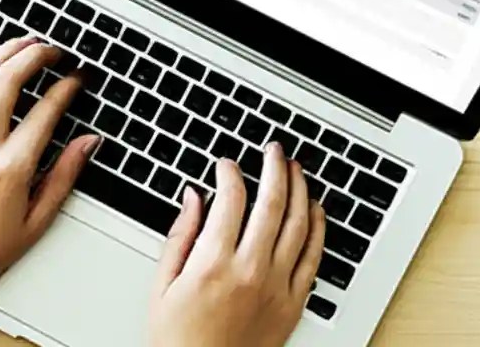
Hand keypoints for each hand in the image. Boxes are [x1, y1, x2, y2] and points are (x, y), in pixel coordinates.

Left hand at [0, 37, 99, 346]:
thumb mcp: (35, 222)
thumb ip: (64, 176)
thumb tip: (88, 143)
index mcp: (11, 170)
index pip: (46, 111)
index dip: (67, 87)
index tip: (77, 79)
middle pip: (9, 80)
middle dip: (36, 55)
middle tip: (53, 51)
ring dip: (3, 53)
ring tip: (23, 43)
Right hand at [149, 145, 325, 346]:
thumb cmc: (179, 342)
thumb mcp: (162, 287)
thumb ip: (179, 237)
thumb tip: (192, 198)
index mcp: (213, 263)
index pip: (230, 199)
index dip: (230, 172)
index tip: (227, 164)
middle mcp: (250, 270)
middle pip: (272, 203)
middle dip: (274, 167)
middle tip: (273, 151)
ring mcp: (277, 286)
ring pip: (299, 224)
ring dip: (300, 190)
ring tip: (296, 169)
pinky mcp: (294, 303)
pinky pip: (314, 256)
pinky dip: (317, 227)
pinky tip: (315, 210)